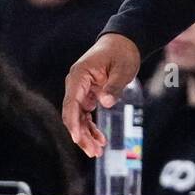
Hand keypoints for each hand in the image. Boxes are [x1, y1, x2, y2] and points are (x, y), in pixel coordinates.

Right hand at [62, 33, 140, 157]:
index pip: (71, 103)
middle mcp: (75, 84)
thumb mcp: (123, 69)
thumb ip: (113, 86)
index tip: (78, 138)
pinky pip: (85, 114)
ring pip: (78, 118)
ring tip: (97, 151)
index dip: (73, 123)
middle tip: (93, 152)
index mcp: (79, 76)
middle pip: (72, 115)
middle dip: (81, 135)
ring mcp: (80, 90)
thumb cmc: (122, 52)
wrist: (123, 42)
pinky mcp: (87, 94)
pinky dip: (91, 127)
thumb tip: (105, 103)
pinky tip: (99, 139)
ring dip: (86, 135)